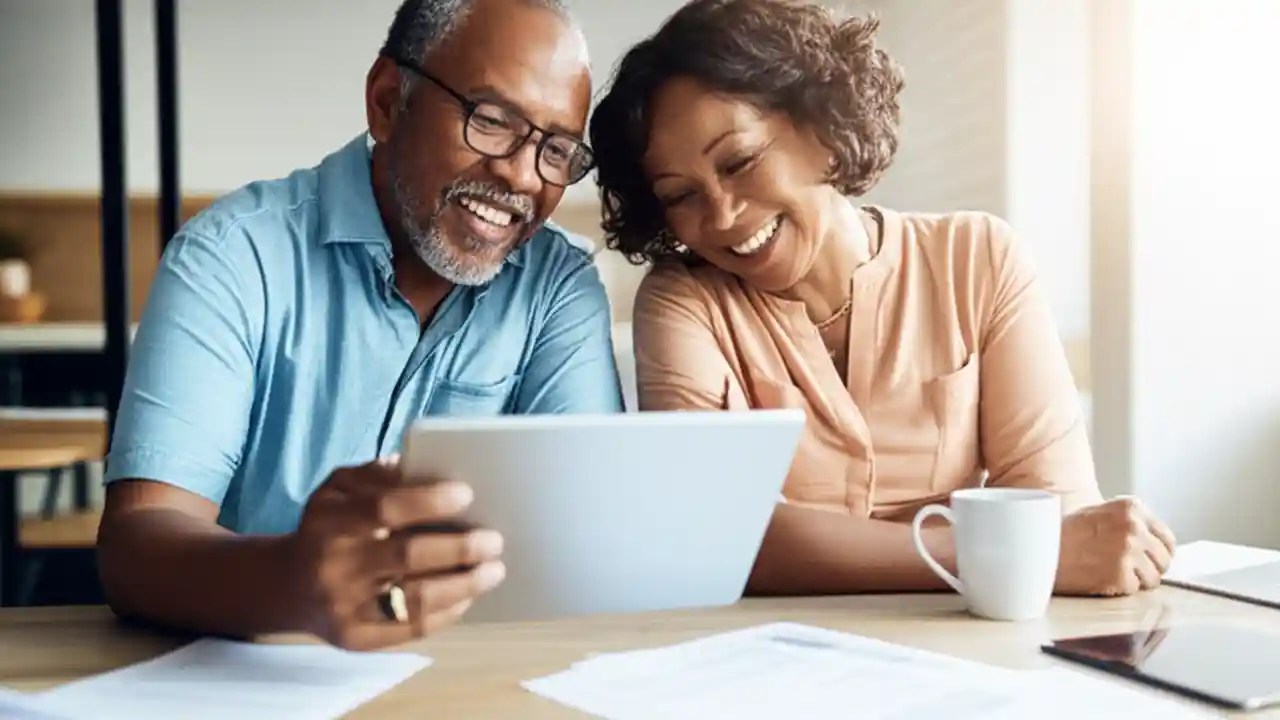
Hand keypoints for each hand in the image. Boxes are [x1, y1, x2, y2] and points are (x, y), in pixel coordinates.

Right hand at [288, 456, 505, 649]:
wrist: (289, 585)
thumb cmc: (329, 527)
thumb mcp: (339, 490)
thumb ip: (376, 476)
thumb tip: (423, 467)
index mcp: (332, 521)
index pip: (384, 508)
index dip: (428, 501)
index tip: (467, 494)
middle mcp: (336, 565)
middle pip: (407, 556)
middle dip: (458, 548)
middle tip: (494, 540)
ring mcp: (345, 607)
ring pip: (416, 600)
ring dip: (464, 585)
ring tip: (494, 570)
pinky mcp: (357, 639)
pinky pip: (412, 629)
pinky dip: (449, 612)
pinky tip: (469, 595)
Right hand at [1055, 497, 1175, 595]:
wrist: (1038, 547)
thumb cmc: (1064, 532)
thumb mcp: (1100, 513)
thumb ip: (1130, 523)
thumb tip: (1155, 544)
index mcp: (1132, 508)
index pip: (1166, 538)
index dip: (1157, 553)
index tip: (1147, 559)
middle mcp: (1134, 527)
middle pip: (1164, 559)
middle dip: (1150, 568)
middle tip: (1128, 570)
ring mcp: (1128, 551)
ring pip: (1154, 578)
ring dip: (1136, 581)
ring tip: (1111, 574)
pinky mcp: (1120, 574)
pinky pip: (1134, 590)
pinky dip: (1119, 589)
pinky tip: (1100, 578)